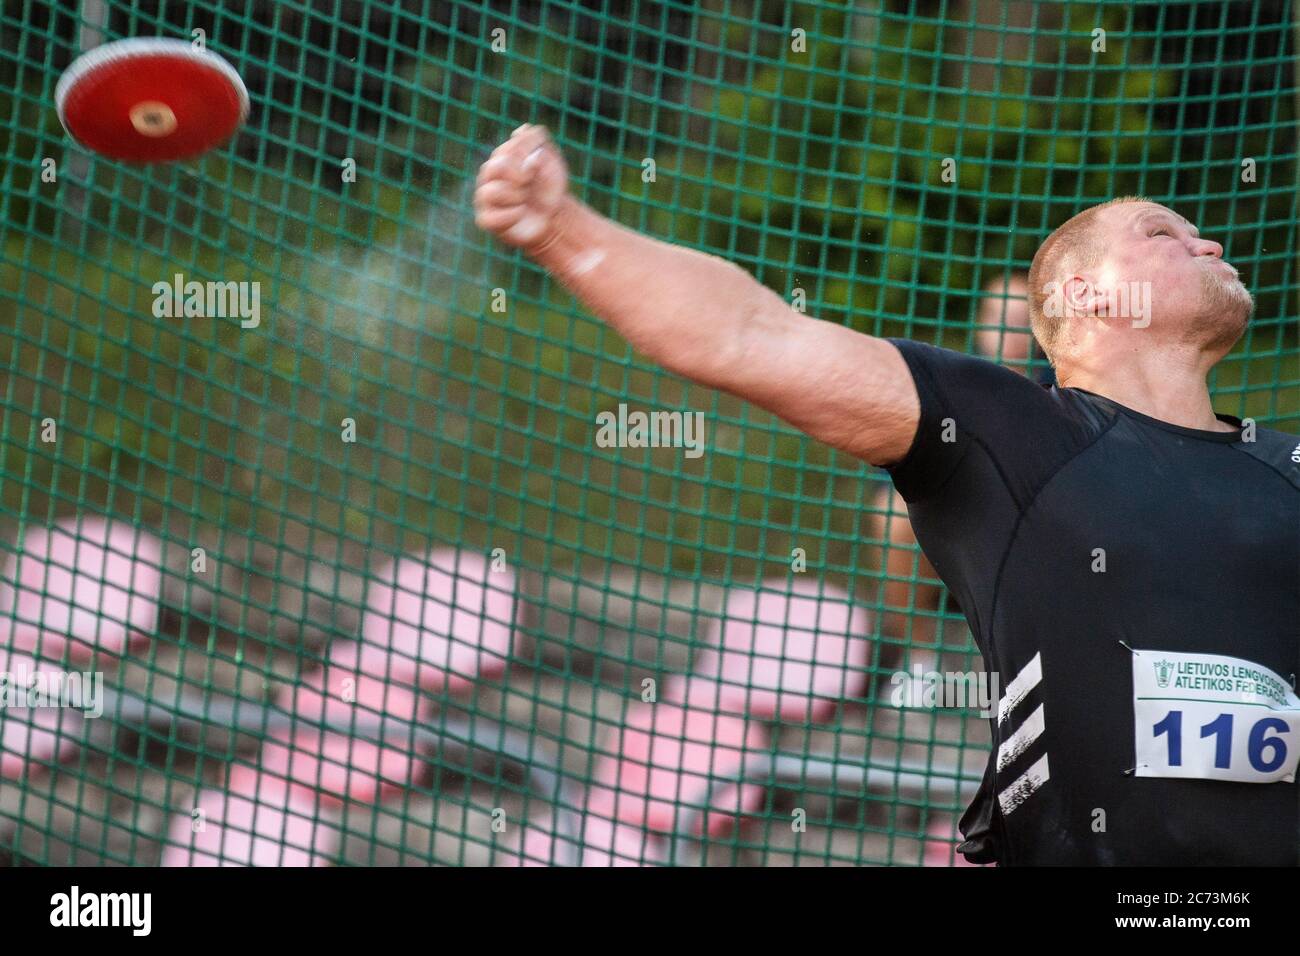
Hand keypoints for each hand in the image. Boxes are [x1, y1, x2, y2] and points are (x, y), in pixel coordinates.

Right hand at [474, 123, 569, 251]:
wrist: (551, 217)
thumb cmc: (548, 188)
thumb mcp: (552, 165)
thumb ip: (541, 146)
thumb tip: (523, 132)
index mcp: (502, 156)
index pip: (512, 146)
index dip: (530, 155)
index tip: (540, 163)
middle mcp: (489, 174)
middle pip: (496, 166)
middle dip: (521, 176)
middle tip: (529, 182)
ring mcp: (484, 196)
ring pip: (493, 191)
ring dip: (518, 197)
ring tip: (524, 200)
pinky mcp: (485, 219)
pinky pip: (494, 217)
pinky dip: (513, 216)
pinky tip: (520, 213)